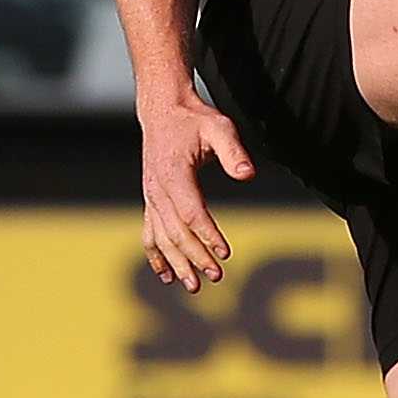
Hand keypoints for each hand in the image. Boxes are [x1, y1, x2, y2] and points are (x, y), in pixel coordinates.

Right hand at [140, 88, 254, 292]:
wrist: (163, 111)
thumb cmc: (195, 119)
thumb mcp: (219, 126)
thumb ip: (234, 151)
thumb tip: (248, 175)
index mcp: (174, 173)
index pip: (191, 212)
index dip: (208, 235)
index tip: (226, 253)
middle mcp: (157, 189)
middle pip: (176, 231)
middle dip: (196, 257)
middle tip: (217, 277)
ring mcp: (150, 197)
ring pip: (161, 238)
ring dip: (177, 263)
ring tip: (194, 286)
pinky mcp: (150, 200)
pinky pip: (149, 233)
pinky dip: (156, 256)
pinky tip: (166, 276)